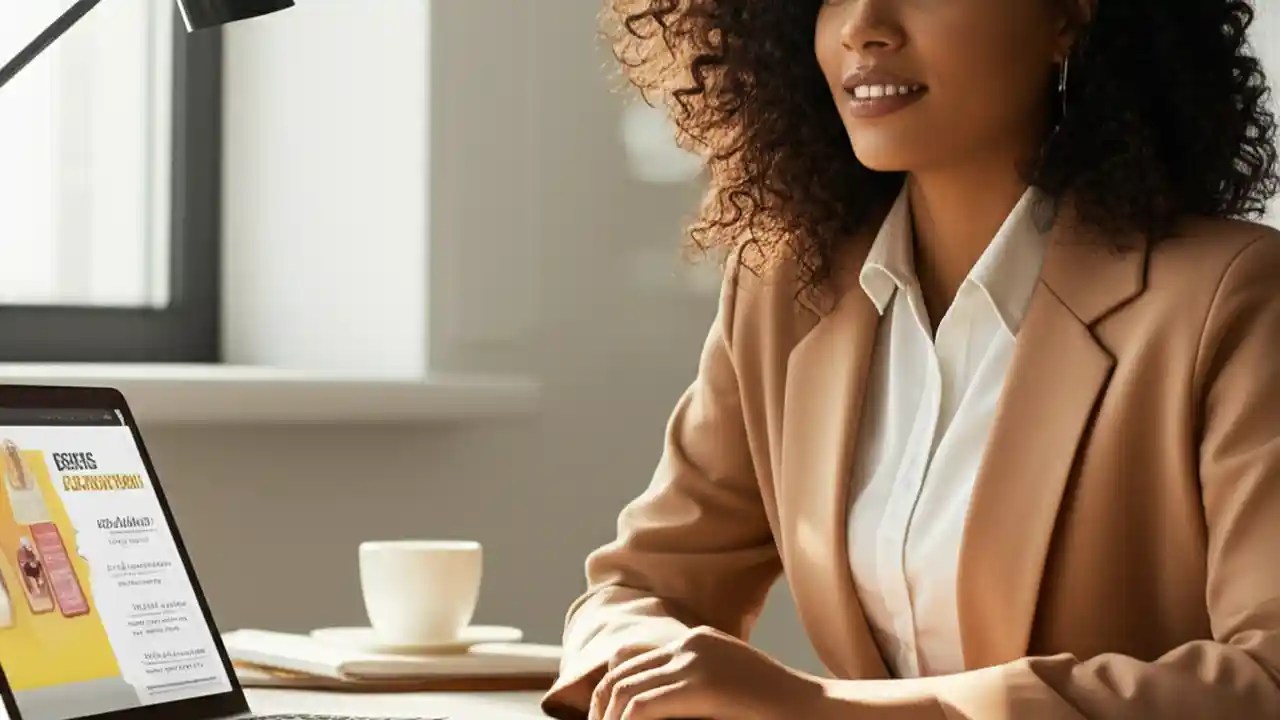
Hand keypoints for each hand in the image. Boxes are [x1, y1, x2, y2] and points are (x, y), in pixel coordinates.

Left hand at [589, 626, 825, 719]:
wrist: (818, 713)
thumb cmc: (776, 714)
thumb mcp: (726, 694)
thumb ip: (692, 692)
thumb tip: (642, 708)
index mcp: (697, 642)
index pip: (629, 658)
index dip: (607, 692)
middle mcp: (691, 644)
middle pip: (620, 672)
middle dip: (601, 707)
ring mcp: (695, 661)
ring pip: (623, 690)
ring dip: (609, 719)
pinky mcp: (700, 685)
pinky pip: (640, 706)